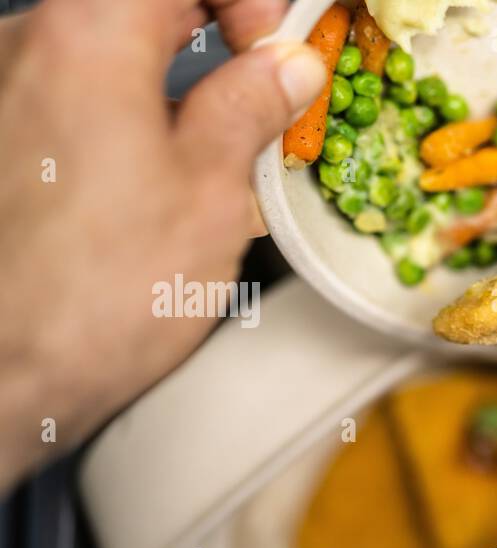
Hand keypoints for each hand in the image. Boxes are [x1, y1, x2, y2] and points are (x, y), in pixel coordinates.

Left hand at [0, 0, 325, 490]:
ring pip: (101, 55)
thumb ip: (249, 109)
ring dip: (165, 85)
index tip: (276, 52)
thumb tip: (284, 69)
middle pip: (135, 7)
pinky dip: (118, 121)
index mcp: (88, 35)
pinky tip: (148, 187)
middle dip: (212, 36)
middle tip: (261, 99)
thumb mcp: (212, 195)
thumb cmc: (97, 298)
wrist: (2, 377)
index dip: (248, 2)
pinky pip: (66, 101)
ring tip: (209, 160)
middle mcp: (26, 46)